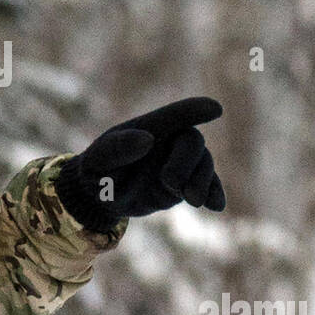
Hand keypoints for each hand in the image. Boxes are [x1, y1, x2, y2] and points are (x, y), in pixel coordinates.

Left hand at [54, 97, 225, 232]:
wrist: (100, 197)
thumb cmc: (97, 171)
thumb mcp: (98, 161)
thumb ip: (118, 148)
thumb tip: (148, 140)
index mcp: (148, 127)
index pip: (173, 116)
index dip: (194, 110)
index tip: (216, 108)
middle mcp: (169, 141)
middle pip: (192, 141)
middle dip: (187, 162)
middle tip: (171, 184)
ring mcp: (180, 163)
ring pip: (204, 164)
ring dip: (202, 181)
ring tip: (193, 201)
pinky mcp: (186, 184)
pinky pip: (208, 185)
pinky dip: (215, 193)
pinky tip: (217, 206)